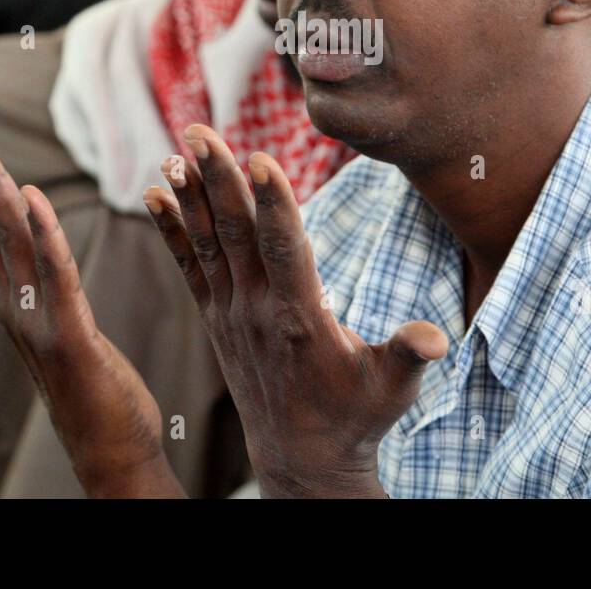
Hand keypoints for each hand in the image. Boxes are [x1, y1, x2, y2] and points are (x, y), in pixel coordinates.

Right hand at [0, 105, 182, 497]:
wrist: (110, 451)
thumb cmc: (93, 387)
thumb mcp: (57, 327)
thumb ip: (32, 289)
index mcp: (14, 295)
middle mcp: (14, 303)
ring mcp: (35, 320)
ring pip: (10, 241)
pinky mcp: (68, 336)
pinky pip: (53, 274)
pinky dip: (41, 233)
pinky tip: (32, 195)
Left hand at [143, 124, 446, 497]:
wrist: (302, 459)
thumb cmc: (355, 417)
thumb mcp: (390, 390)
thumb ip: (408, 357)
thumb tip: (435, 339)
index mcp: (300, 319)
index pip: (285, 250)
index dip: (273, 204)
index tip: (259, 158)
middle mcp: (257, 311)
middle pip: (236, 233)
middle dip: (217, 180)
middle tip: (199, 132)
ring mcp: (231, 313)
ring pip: (209, 243)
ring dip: (191, 194)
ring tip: (175, 149)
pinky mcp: (217, 318)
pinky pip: (190, 265)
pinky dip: (172, 229)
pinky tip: (154, 193)